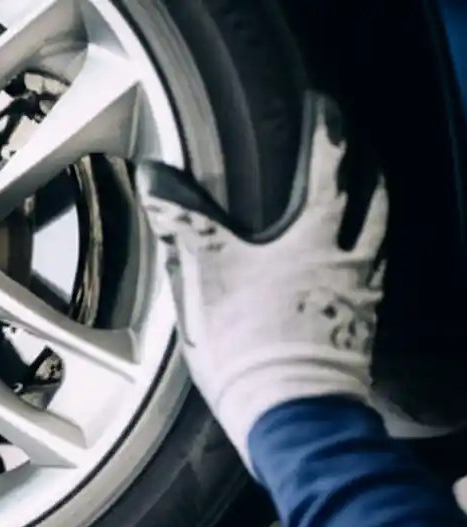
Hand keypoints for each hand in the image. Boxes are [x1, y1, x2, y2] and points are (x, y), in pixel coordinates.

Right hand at [134, 93, 388, 464]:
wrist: (291, 414)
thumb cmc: (250, 345)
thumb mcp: (203, 276)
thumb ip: (181, 221)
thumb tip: (153, 175)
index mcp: (314, 238)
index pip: (330, 166)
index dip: (328, 130)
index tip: (323, 107)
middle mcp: (349, 260)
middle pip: (371, 200)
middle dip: (366, 168)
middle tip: (358, 149)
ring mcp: (359, 296)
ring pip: (377, 240)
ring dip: (373, 212)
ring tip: (363, 201)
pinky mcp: (359, 330)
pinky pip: (371, 280)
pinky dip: (365, 259)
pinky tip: (347, 268)